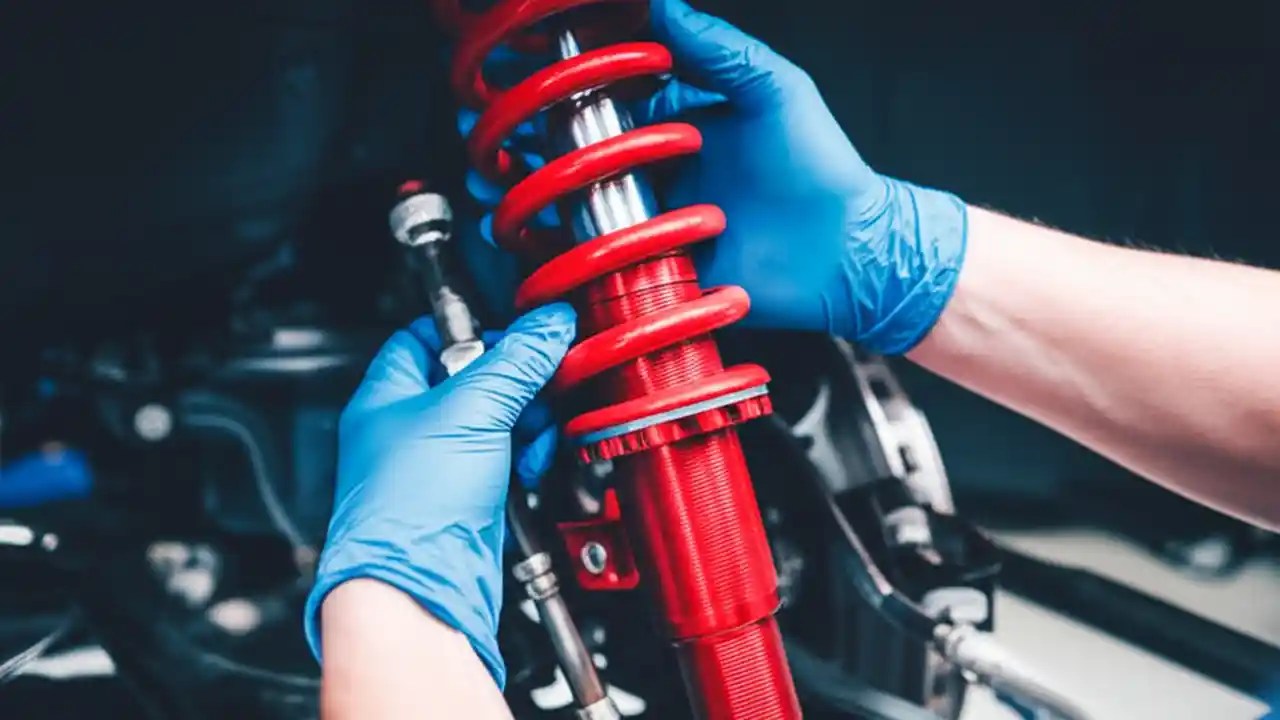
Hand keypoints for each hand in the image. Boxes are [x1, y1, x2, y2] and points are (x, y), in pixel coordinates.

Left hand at [304, 303, 576, 688]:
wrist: (420, 588)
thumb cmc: (411, 506)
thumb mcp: (471, 410)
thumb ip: (516, 361)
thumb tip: (548, 324)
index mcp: (389, 394)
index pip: (427, 337)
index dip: (473, 332)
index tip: (513, 335)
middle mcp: (411, 428)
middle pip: (477, 379)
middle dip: (517, 384)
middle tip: (538, 388)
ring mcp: (442, 465)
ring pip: (499, 420)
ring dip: (528, 423)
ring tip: (534, 437)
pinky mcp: (471, 497)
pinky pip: (508, 460)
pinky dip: (527, 458)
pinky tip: (530, 468)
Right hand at [458, 0, 966, 354]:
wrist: (851, 254)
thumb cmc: (823, 168)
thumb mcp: (774, 88)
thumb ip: (717, 47)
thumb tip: (659, 2)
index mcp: (679, 126)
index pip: (606, 99)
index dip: (561, 87)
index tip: (518, 67)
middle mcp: (658, 172)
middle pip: (575, 153)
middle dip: (524, 140)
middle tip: (488, 129)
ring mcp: (653, 222)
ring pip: (575, 206)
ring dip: (528, 191)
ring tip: (493, 177)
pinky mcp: (658, 269)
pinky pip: (601, 260)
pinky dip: (560, 250)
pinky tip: (528, 234)